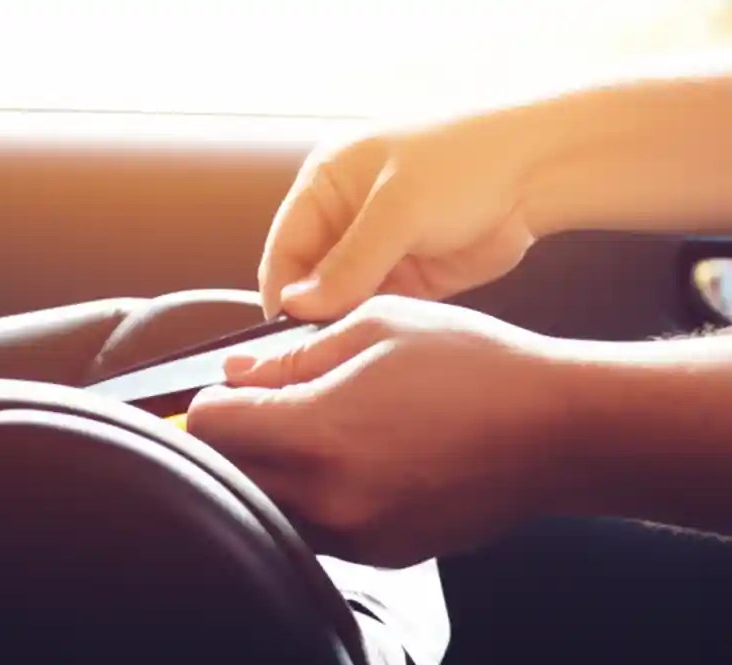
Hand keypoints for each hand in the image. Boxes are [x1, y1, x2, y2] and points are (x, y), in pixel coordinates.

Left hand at [186, 296, 570, 567]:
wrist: (557, 432)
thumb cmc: (471, 365)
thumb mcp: (375, 328)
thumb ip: (290, 355)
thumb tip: (234, 372)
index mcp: (318, 433)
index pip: (210, 429)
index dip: (212, 401)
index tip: (234, 389)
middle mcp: (328, 497)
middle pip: (229, 476)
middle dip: (233, 440)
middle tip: (263, 409)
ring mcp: (355, 535)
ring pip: (268, 510)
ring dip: (268, 474)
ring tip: (312, 434)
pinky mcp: (381, 555)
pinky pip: (314, 531)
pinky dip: (310, 500)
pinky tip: (350, 464)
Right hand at [259, 113, 544, 319]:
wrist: (541, 171)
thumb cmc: (466, 163)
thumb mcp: (398, 210)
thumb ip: (347, 264)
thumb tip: (297, 304)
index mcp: (326, 182)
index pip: (284, 244)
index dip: (282, 287)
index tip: (284, 329)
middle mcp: (344, 216)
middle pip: (308, 276)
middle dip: (313, 308)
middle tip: (319, 343)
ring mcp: (376, 247)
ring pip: (341, 297)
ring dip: (344, 319)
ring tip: (350, 342)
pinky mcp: (407, 274)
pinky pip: (375, 306)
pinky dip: (373, 322)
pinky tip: (377, 335)